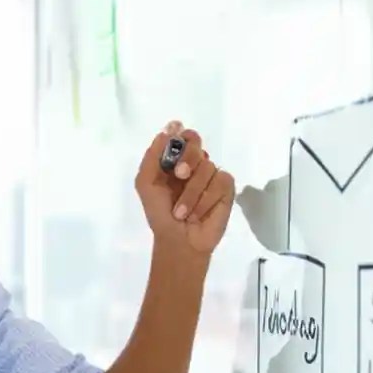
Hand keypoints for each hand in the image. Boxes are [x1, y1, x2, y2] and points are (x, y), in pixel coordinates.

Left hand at [134, 121, 235, 255]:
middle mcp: (194, 164)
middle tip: (179, 175)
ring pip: (207, 166)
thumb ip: (152, 157)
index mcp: (175, 160)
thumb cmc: (160, 214)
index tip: (176, 137)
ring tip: (181, 213)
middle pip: (196, 142)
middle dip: (187, 157)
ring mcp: (211, 175)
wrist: (177, 241)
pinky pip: (220, 182)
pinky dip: (206, 199)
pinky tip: (198, 214)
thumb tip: (167, 131)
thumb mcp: (146, 184)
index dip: (180, 134)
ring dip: (191, 193)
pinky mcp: (226, 189)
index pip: (182, 136)